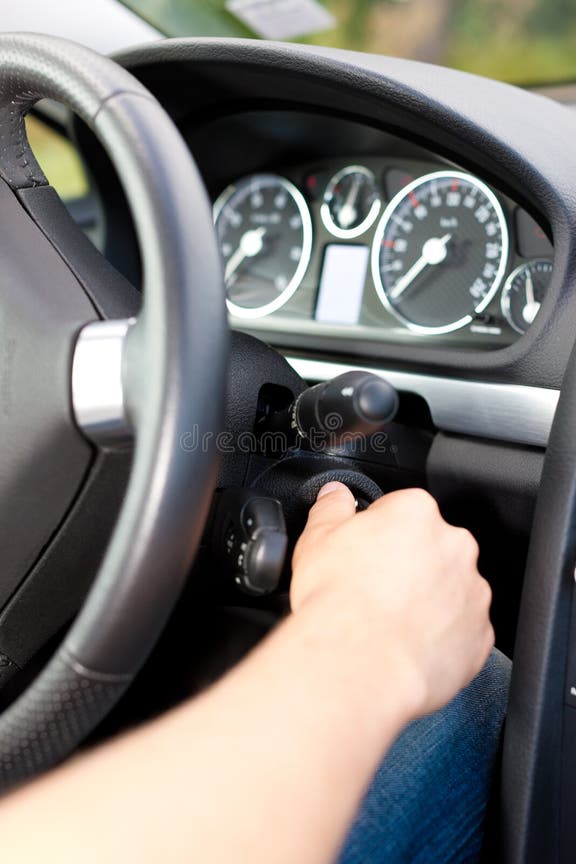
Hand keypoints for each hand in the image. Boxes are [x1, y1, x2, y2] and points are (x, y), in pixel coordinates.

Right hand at [291, 483, 493, 717]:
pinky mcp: (479, 635)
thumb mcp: (316, 539)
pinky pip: (461, 630)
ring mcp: (473, 591)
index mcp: (416, 513)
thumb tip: (335, 495)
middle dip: (408, 565)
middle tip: (374, 590)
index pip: (401, 510)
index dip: (377, 534)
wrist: (359, 663)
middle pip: (431, 547)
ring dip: (427, 600)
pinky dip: (440, 636)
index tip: (363, 554)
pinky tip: (408, 646)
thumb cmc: (338, 601)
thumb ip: (330, 508)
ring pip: (449, 589)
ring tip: (389, 623)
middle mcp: (454, 546)